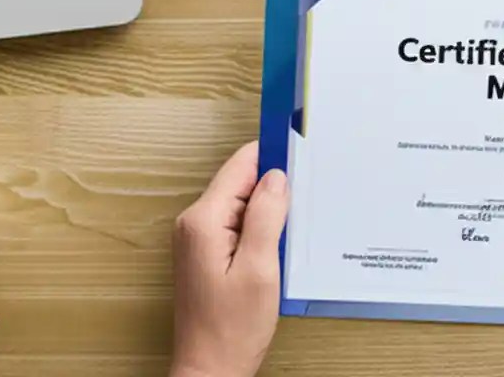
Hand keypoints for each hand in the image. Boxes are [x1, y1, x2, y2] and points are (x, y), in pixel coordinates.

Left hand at [170, 142, 288, 376]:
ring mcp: (199, 238)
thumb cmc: (232, 329)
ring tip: (295, 227)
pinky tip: (279, 244)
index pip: (241, 166)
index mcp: (204, 220)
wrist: (210, 370)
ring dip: (270, 209)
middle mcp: (195, 223)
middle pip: (242, 182)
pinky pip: (238, 224)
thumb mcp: (259, 269)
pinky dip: (261, 228)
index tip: (302, 147)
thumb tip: (276, 177)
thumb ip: (266, 216)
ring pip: (242, 203)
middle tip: (308, 196)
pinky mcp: (207, 253)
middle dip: (274, 185)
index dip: (273, 155)